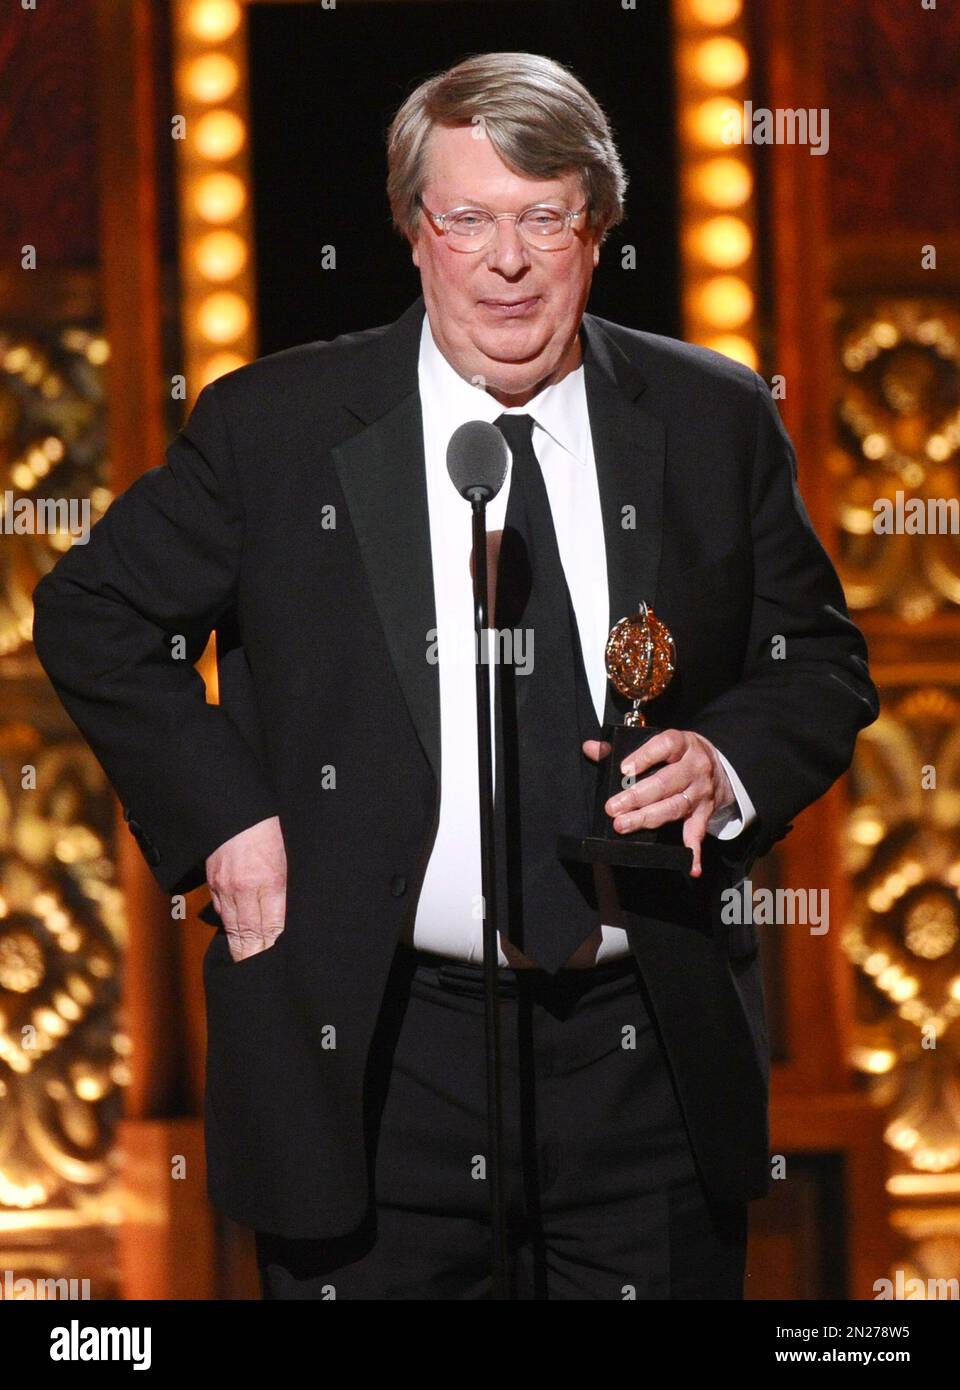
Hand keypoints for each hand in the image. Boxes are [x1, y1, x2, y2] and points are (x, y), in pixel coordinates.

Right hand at [205, 815, 286, 960]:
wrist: (235, 806)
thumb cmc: (271, 827)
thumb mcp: (290, 857)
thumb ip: (287, 889)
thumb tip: (289, 917)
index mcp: (268, 882)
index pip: (271, 930)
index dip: (272, 953)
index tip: (276, 968)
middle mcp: (243, 889)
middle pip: (248, 936)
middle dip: (253, 960)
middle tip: (259, 980)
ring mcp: (224, 887)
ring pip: (232, 928)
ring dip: (239, 949)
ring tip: (247, 967)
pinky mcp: (213, 881)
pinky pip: (221, 911)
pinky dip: (230, 926)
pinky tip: (237, 936)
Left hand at [582, 730, 734, 877]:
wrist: (720, 766)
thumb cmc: (680, 754)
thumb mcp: (659, 742)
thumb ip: (622, 746)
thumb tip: (590, 748)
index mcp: (682, 744)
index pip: (665, 746)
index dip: (645, 757)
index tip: (625, 769)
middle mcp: (694, 767)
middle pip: (666, 783)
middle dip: (637, 797)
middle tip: (614, 807)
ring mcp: (700, 792)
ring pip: (674, 807)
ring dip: (648, 818)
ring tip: (624, 825)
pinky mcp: (704, 812)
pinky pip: (698, 832)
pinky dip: (695, 850)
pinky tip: (690, 866)